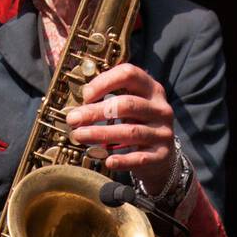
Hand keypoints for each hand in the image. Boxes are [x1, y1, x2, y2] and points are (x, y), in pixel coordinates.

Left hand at [65, 62, 174, 192]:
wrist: (162, 156)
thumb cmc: (138, 126)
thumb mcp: (131, 107)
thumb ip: (111, 100)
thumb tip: (79, 106)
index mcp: (152, 89)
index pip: (129, 75)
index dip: (105, 82)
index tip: (85, 95)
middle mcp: (160, 108)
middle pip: (127, 104)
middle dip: (96, 112)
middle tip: (73, 119)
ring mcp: (163, 132)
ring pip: (131, 132)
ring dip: (101, 134)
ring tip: (79, 136)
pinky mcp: (162, 155)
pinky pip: (139, 158)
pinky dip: (122, 160)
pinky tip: (107, 161)